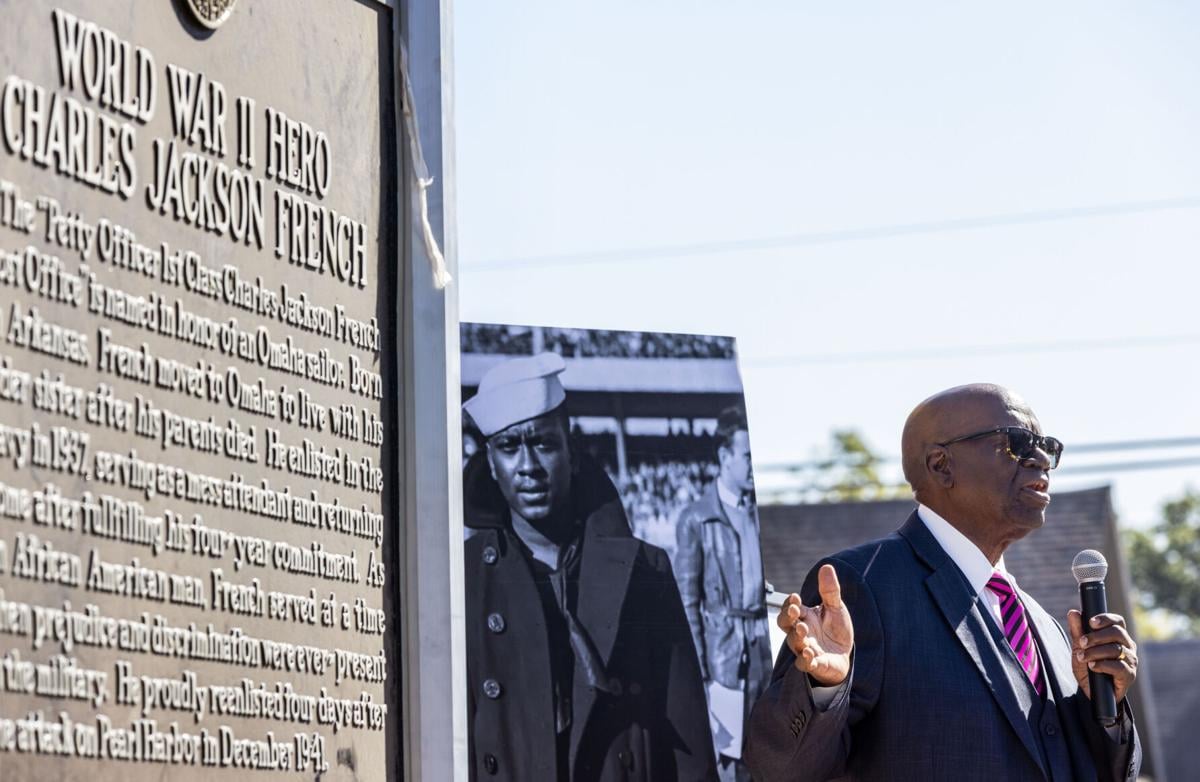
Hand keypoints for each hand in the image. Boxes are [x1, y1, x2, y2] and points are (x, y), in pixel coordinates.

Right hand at [778, 564, 853, 685]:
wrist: (844, 655)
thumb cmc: (835, 630)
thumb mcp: (836, 608)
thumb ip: (830, 590)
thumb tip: (826, 566)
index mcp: (804, 616)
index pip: (790, 608)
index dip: (789, 603)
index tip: (795, 598)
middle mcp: (800, 632)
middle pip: (785, 624)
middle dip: (787, 617)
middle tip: (794, 610)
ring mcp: (805, 648)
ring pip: (793, 643)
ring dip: (796, 636)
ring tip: (802, 629)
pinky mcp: (814, 664)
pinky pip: (804, 664)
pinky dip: (804, 660)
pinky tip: (809, 653)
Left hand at [1066, 610, 1137, 702]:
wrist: (1091, 691)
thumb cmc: (1088, 666)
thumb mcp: (1080, 648)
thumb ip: (1077, 631)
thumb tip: (1073, 612)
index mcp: (1118, 636)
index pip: (1118, 621)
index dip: (1106, 619)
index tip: (1091, 622)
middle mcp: (1127, 646)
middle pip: (1117, 633)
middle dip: (1097, 636)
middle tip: (1082, 642)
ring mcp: (1131, 661)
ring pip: (1116, 649)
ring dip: (1096, 652)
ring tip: (1082, 657)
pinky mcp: (1129, 675)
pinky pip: (1119, 667)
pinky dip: (1103, 665)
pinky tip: (1092, 666)